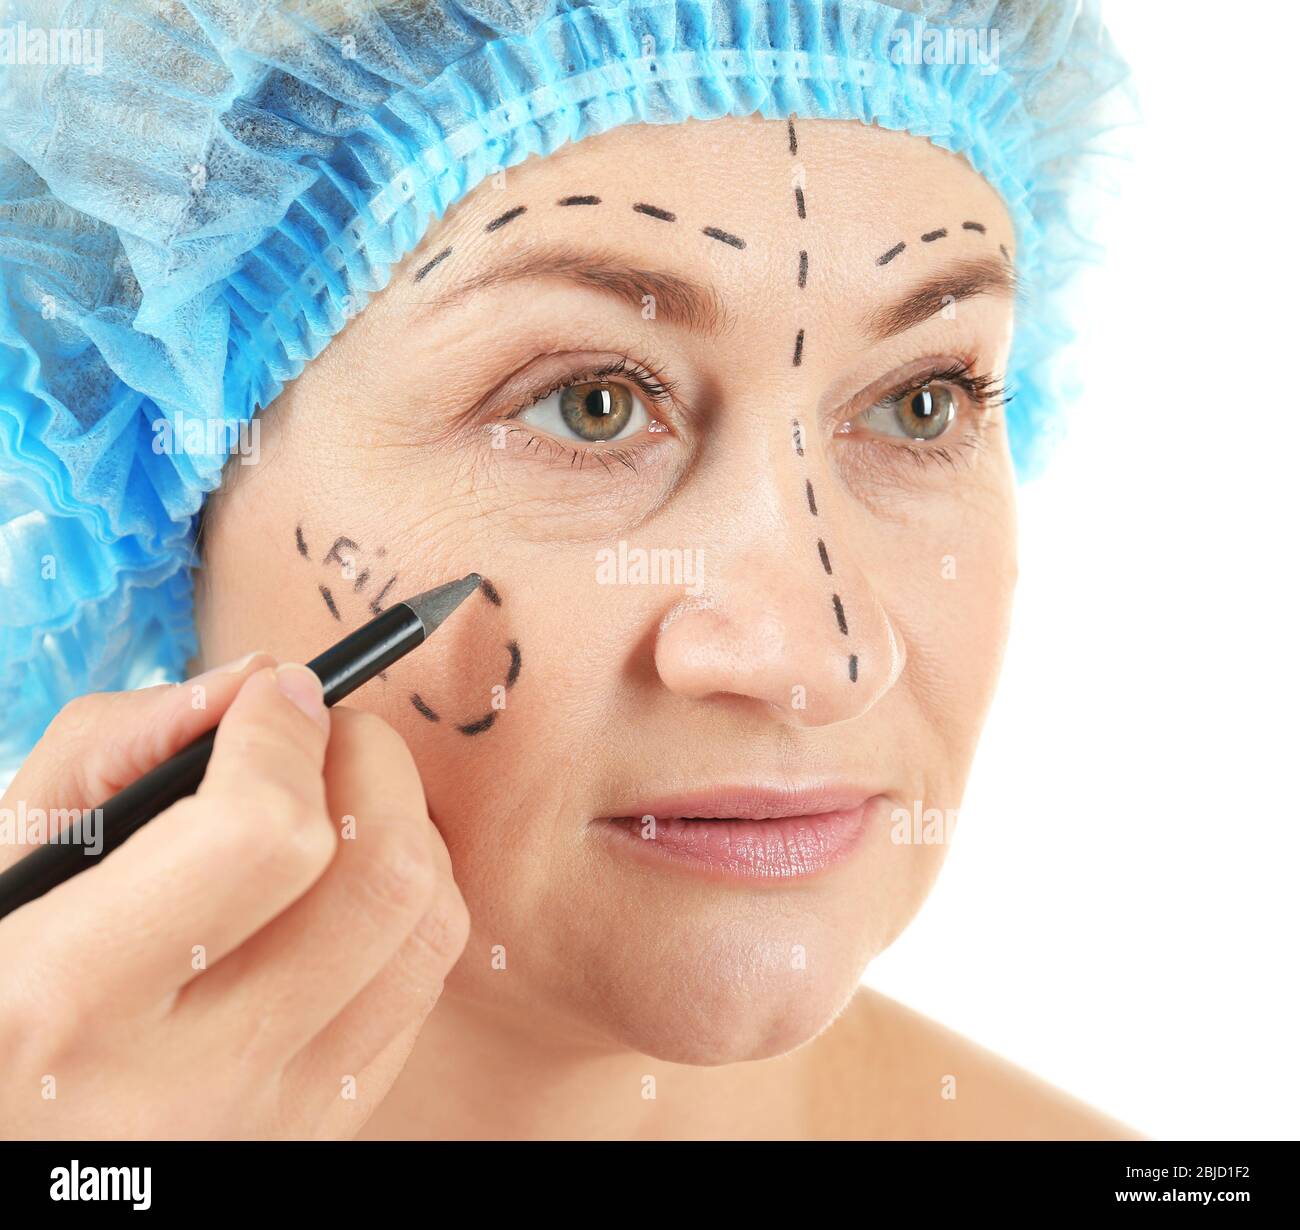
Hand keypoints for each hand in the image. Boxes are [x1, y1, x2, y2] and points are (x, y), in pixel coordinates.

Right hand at [0, 655, 467, 1138]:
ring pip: (427, 931)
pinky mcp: (317, 1135)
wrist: (9, 1141)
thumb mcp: (1, 860)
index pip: (260, 836)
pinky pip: (421, 993)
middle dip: (371, 762)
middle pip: (382, 877)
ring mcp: (267, 1121)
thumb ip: (112, 750)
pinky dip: (402, 913)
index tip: (275, 696)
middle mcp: (185, 1081)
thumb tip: (258, 683)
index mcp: (66, 1002)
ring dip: (405, 831)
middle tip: (319, 738)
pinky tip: (335, 894)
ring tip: (336, 807)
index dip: (285, 736)